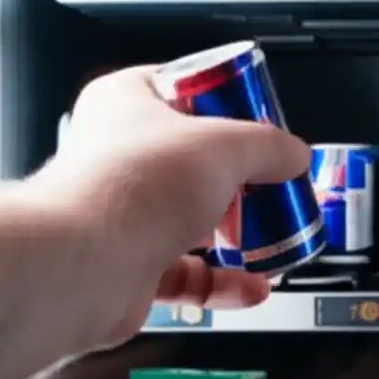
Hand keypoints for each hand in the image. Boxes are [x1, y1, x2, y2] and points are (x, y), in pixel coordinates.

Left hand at [37, 65, 310, 344]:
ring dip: (237, 238)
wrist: (83, 266)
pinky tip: (253, 287)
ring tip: (274, 243)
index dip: (226, 105)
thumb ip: (269, 147)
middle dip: (240, 184)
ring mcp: (122, 216)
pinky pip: (186, 275)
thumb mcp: (225, 146)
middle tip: (274, 189)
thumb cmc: (131, 188)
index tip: (262, 124)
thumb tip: (295, 155)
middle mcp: (118, 158)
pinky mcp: (129, 268)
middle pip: (194, 164)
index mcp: (125, 105)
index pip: (182, 91)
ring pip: (190, 223)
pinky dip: (222, 283)